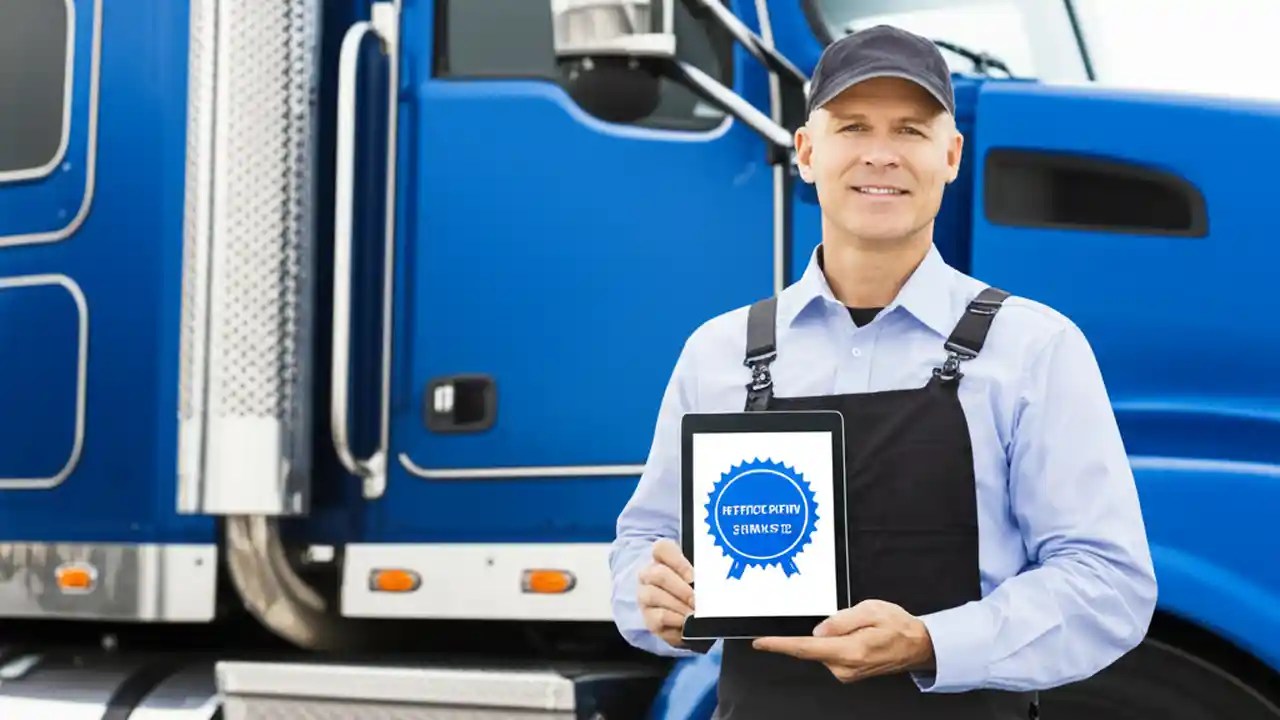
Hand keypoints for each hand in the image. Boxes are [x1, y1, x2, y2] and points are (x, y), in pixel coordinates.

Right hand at [637, 538, 695, 648]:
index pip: (661, 549)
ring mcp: (645, 596)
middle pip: (659, 574)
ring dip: (678, 605)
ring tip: (693, 613)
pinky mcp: (648, 618)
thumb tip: (711, 584)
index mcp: (663, 559)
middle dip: (681, 589)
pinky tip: (686, 622)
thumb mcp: (702, 579)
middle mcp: (649, 575)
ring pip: (654, 595)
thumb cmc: (697, 593)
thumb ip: (704, 577)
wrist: (692, 619)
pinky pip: (658, 617)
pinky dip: (674, 620)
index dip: (678, 562)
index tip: (694, 577)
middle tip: (697, 600)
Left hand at [752, 600, 934, 682]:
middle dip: (820, 631)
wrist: (918, 646)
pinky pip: (831, 654)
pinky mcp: (848, 673)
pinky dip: (836, 643)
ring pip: (822, 650)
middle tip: (851, 620)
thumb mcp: (870, 609)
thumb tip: (818, 631)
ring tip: (861, 627)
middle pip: (812, 648)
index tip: (760, 642)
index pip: (805, 648)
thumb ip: (841, 620)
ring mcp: (847, 673)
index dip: (780, 645)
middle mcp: (846, 667)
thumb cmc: (898, 626)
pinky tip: (858, 636)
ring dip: (832, 636)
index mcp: (850, 651)